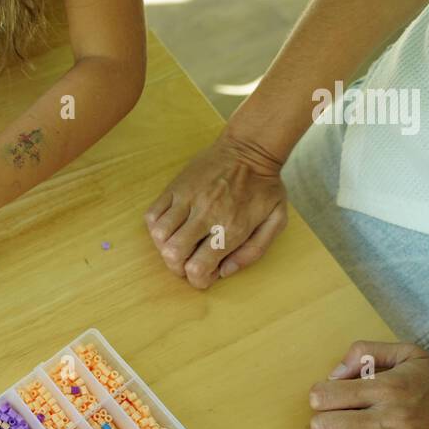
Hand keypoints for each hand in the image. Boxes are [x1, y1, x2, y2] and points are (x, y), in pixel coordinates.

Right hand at [144, 133, 288, 288]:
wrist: (250, 148)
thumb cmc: (264, 187)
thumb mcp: (276, 221)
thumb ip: (253, 252)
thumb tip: (225, 271)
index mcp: (231, 227)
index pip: (198, 268)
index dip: (198, 280)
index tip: (205, 274)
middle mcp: (206, 214)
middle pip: (173, 254)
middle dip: (177, 267)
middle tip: (188, 262)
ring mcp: (187, 199)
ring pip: (159, 235)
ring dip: (165, 247)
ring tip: (178, 244)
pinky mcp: (175, 188)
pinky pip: (152, 214)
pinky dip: (156, 227)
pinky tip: (171, 227)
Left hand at [308, 341, 428, 428]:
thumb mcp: (410, 353)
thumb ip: (366, 352)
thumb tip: (334, 372)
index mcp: (388, 388)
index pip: (326, 395)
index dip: (320, 397)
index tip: (328, 399)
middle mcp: (392, 419)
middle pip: (326, 428)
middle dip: (322, 423)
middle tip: (332, 422)